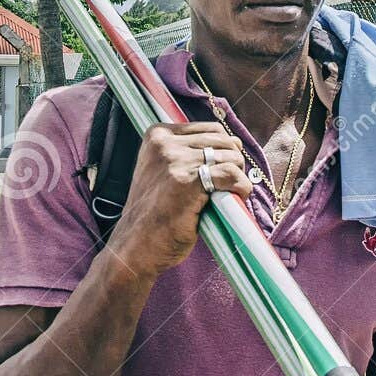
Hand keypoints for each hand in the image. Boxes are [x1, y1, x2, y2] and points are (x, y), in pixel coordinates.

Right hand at [105, 122, 251, 280]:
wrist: (135, 246)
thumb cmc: (154, 213)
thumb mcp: (162, 171)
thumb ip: (189, 153)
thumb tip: (235, 142)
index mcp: (157, 135)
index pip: (211, 129)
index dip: (224, 150)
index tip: (220, 172)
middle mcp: (164, 144)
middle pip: (224, 141)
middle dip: (233, 163)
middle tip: (226, 187)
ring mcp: (175, 161)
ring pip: (230, 158)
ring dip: (238, 178)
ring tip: (227, 195)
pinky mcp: (187, 182)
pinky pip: (230, 175)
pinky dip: (241, 187)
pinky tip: (235, 199)